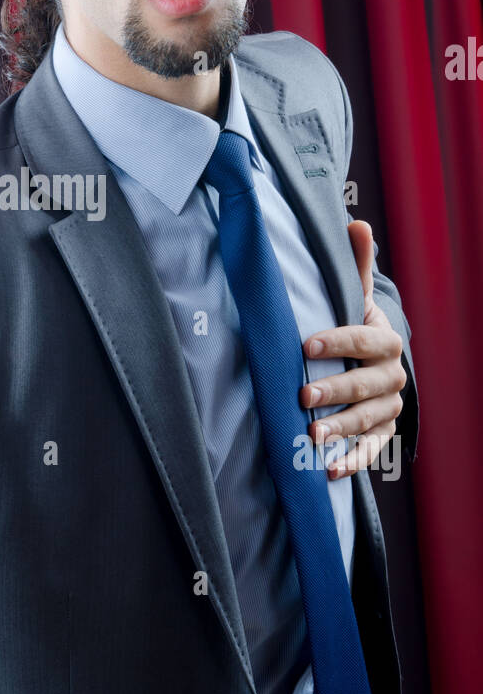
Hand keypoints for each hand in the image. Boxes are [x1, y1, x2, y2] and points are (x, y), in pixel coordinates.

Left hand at [299, 220, 405, 478]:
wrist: (376, 363)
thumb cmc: (355, 327)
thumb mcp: (353, 298)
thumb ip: (353, 266)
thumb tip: (356, 222)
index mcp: (383, 340)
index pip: (361, 340)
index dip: (336, 342)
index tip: (306, 346)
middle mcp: (391, 376)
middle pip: (364, 385)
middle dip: (335, 390)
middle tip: (303, 396)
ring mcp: (388, 407)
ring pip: (367, 419)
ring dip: (341, 429)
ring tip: (312, 435)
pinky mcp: (381, 434)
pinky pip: (371, 451)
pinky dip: (352, 462)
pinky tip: (329, 471)